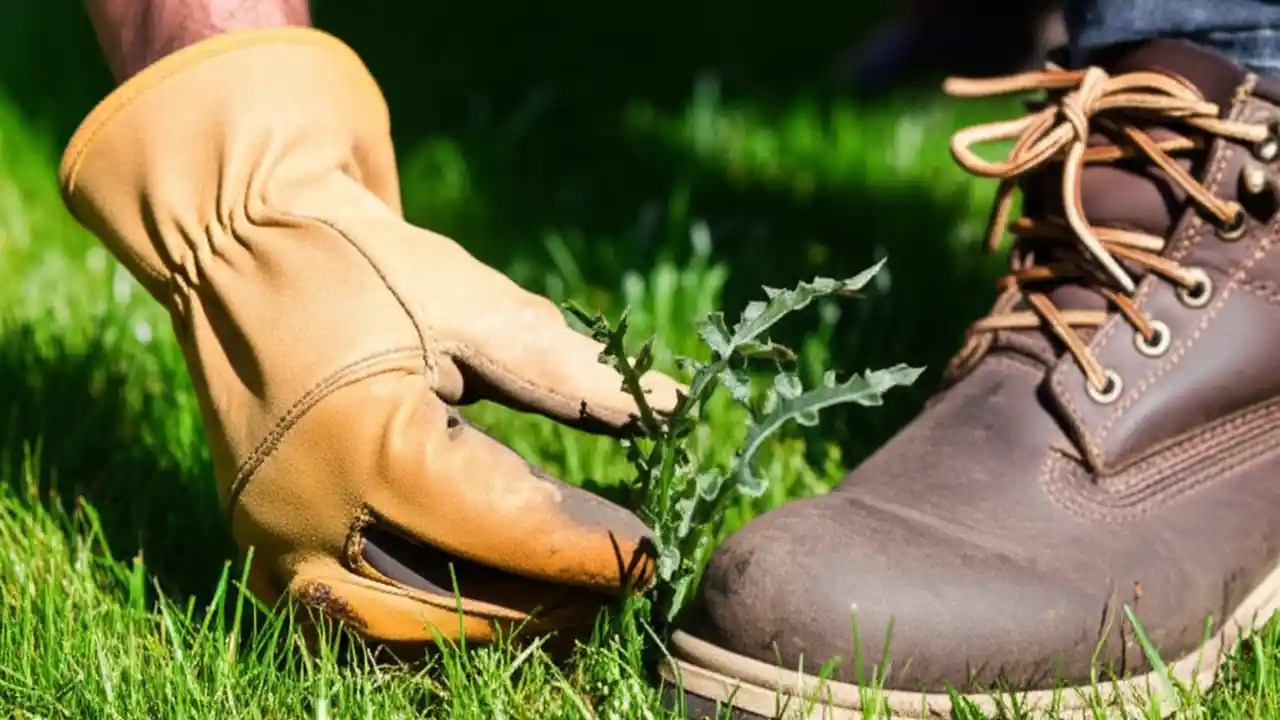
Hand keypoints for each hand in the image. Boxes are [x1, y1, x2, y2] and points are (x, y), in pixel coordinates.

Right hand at [60, 28, 681, 642]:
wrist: (242, 248)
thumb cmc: (364, 266)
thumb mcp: (473, 306)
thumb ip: (571, 373)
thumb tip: (668, 412)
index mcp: (371, 448)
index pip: (507, 530)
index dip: (590, 549)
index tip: (652, 552)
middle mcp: (313, 518)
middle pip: (461, 604)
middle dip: (551, 598)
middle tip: (617, 577)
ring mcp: (278, 546)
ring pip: (407, 630)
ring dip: (494, 620)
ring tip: (566, 592)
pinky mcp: (266, 553)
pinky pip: (359, 617)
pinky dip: (431, 615)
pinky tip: (491, 593)